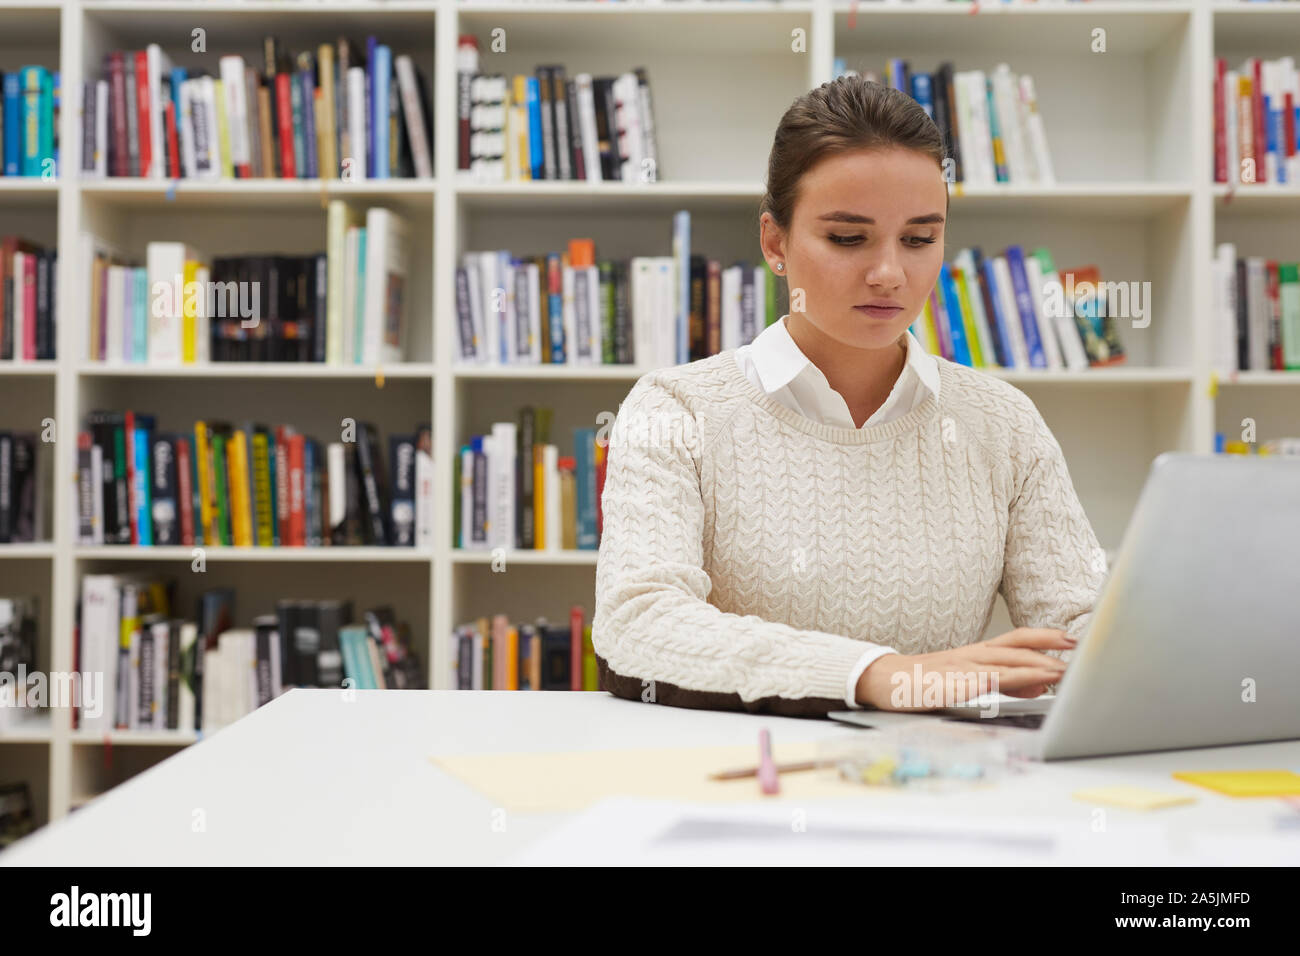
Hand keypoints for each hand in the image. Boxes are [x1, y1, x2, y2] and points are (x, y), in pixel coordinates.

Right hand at [855, 627, 1074, 710]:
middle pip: (1014, 651)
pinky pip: (964, 686)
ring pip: (997, 668)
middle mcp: (971, 656)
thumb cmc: (928, 678)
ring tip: (1052, 674)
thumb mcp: (972, 677)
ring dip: (1026, 670)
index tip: (1074, 641)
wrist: (882, 677)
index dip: (1046, 637)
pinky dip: (982, 686)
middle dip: (1046, 656)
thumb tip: (1041, 685)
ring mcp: (956, 670)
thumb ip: (1007, 681)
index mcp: (979, 652)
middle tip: (1075, 662)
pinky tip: (992, 687)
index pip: (1019, 638)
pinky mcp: (940, 687)